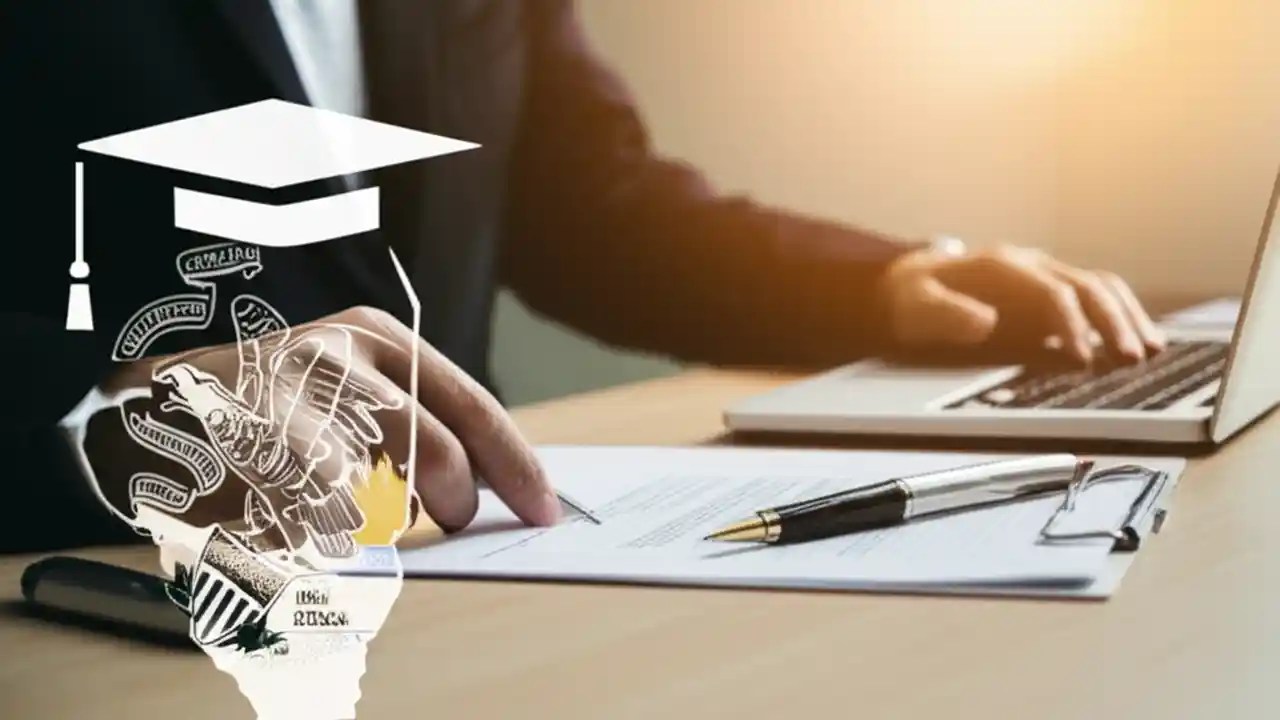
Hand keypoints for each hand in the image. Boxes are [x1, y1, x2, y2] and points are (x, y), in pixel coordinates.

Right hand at [95, 306, 558, 544]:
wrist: (160, 405)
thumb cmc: (278, 402)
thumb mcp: (354, 381)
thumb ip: (419, 419)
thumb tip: (489, 482)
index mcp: (376, 339)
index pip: (473, 407)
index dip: (516, 465)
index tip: (544, 509)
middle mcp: (336, 359)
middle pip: (435, 451)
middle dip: (451, 503)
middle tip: (444, 521)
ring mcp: (287, 403)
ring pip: (375, 498)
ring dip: (372, 520)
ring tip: (337, 500)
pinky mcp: (243, 455)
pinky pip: (314, 525)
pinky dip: (317, 537)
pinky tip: (291, 510)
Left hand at [879, 245, 1165, 364]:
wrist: (907, 287)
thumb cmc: (911, 299)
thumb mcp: (917, 306)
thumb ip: (947, 314)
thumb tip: (984, 321)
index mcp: (1002, 266)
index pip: (1051, 292)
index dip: (1071, 325)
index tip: (1083, 359)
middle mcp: (1031, 265)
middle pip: (1086, 286)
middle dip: (1114, 322)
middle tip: (1132, 358)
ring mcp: (1043, 275)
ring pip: (1099, 288)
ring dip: (1127, 317)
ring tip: (1151, 350)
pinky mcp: (1050, 293)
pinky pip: (1094, 299)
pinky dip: (1120, 317)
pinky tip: (1136, 342)